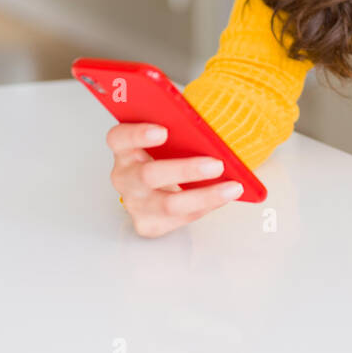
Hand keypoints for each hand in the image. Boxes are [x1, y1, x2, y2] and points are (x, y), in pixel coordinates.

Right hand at [108, 122, 243, 237]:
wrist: (158, 186)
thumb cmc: (166, 154)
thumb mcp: (168, 137)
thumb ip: (179, 129)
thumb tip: (209, 129)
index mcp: (124, 149)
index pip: (119, 138)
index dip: (138, 135)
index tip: (163, 131)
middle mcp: (124, 177)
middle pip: (148, 175)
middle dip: (186, 170)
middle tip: (216, 165)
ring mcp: (134, 204)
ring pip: (168, 204)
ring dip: (204, 195)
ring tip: (232, 187)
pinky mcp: (149, 224)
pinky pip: (181, 217)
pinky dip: (207, 206)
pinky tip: (224, 196)